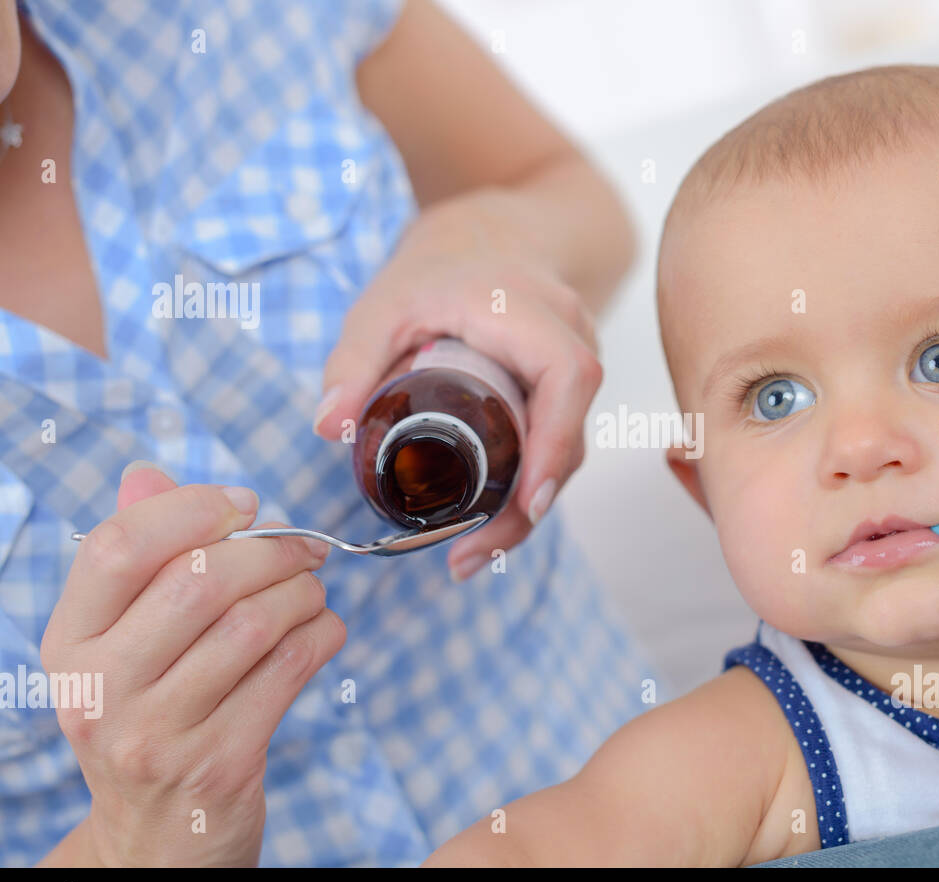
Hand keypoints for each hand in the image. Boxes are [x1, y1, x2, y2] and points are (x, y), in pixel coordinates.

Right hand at [40, 462, 345, 865]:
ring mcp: (157, 733)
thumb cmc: (149, 720)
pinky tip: (324, 630)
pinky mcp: (220, 762)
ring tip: (312, 592)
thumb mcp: (120, 648)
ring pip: (253, 624)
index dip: (190, 509)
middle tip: (302, 548)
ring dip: (302, 593)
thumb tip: (147, 473)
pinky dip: (322, 635)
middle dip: (269, 551)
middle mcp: (100, 689)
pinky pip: (290, 671)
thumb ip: (135, 561)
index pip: (115, 548)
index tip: (243, 505)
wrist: (157, 840)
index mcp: (68, 645)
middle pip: (197, 582)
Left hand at [312, 198, 602, 581]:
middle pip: (570, 431)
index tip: (528, 500)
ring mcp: (579, 363)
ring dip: (528, 507)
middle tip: (472, 555)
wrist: (490, 237)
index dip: (554, 440)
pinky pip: (559, 443)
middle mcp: (569, 335)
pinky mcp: (569, 392)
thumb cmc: (435, 271)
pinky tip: (491, 528)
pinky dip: (529, 487)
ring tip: (472, 555)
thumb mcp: (382, 305)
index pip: (566, 376)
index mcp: (526, 310)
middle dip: (529, 503)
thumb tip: (329, 429)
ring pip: (568, 446)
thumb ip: (352, 362)